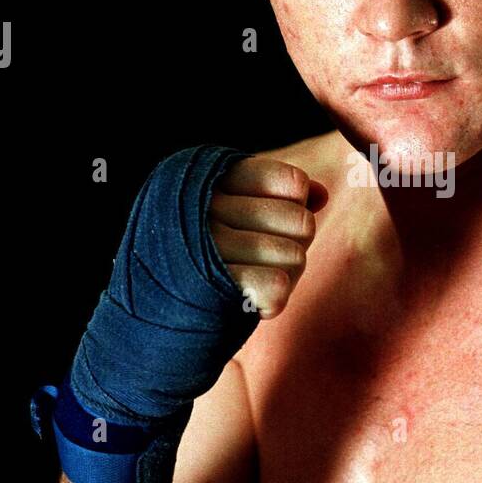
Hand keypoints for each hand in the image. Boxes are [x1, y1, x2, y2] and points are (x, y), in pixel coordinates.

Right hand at [208, 157, 328, 318]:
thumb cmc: (215, 252)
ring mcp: (207, 245)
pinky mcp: (212, 285)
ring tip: (255, 277)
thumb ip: (284, 197)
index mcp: (217, 179)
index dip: (296, 205)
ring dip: (285, 275)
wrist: (161, 304)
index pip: (293, 183)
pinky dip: (274, 298)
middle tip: (264, 256)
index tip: (269, 220)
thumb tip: (320, 194)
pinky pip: (277, 287)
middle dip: (294, 244)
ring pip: (294, 256)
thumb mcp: (244, 210)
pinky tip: (251, 298)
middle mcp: (208, 207)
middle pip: (302, 221)